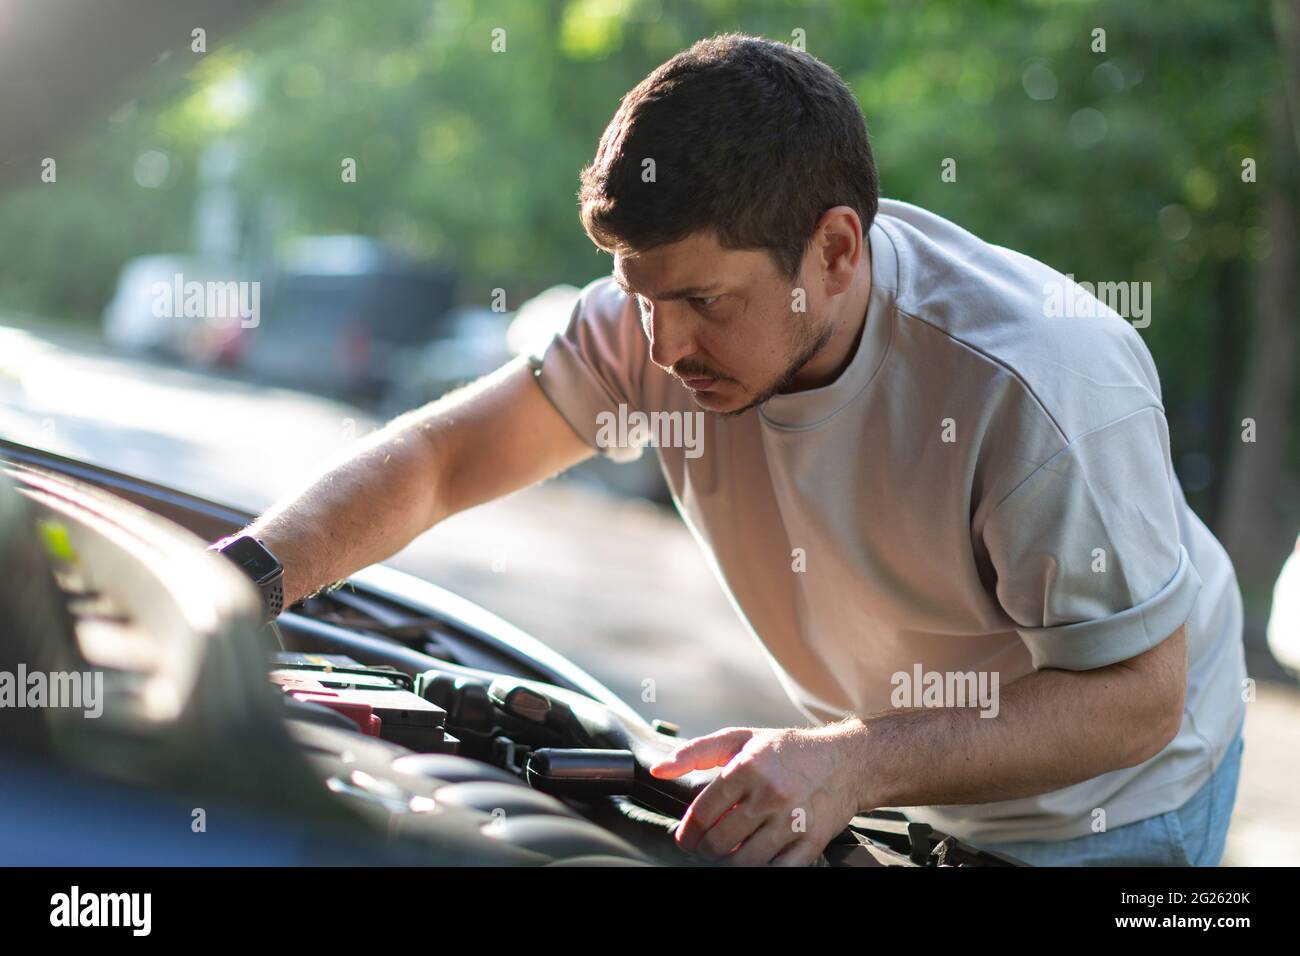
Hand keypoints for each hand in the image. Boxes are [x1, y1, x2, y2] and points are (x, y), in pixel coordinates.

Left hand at [648, 723, 864, 865]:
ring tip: (725, 855)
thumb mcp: (740, 739)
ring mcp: (792, 820)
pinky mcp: (812, 842)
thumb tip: (658, 770)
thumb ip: (696, 752)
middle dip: (705, 849)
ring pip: (745, 861)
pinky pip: (777, 871)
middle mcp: (770, 794)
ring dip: (728, 863)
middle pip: (720, 841)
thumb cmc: (787, 751)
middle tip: (704, 848)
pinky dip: (760, 870)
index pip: (703, 812)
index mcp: (748, 767)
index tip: (685, 838)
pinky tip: (754, 860)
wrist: (845, 761)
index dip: (688, 831)